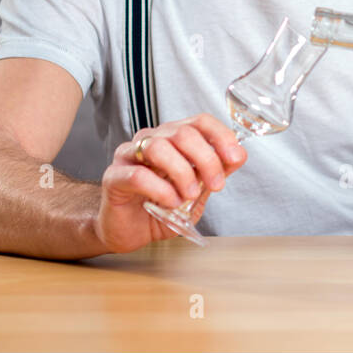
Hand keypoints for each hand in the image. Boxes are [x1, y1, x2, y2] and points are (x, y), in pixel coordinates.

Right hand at [93, 113, 247, 251]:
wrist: (128, 231)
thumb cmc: (160, 207)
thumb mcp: (196, 191)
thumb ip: (214, 173)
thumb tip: (238, 156)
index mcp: (171, 137)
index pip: (199, 122)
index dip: (220, 136)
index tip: (235, 158)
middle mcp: (150, 139)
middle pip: (183, 133)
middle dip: (206, 159)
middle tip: (216, 185)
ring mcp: (129, 156)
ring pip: (159, 148)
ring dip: (182, 172)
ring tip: (190, 194)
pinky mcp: (113, 177)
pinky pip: (138, 175)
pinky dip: (161, 190)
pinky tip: (170, 202)